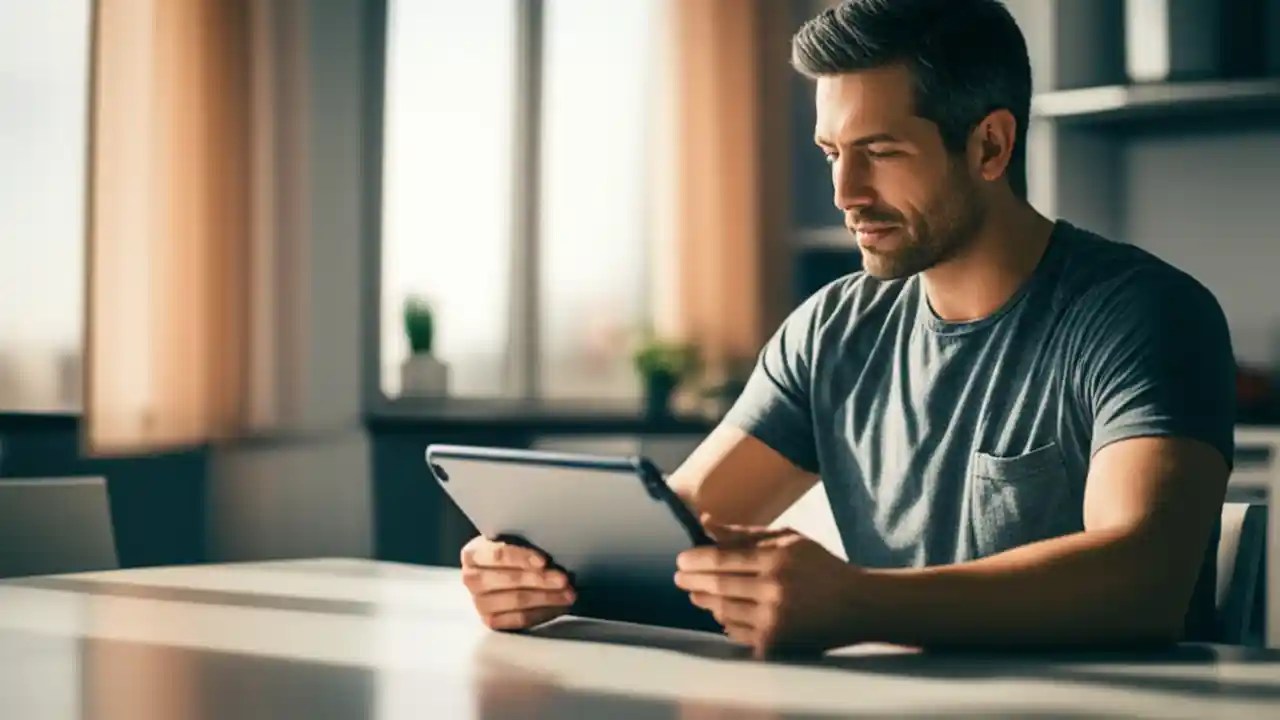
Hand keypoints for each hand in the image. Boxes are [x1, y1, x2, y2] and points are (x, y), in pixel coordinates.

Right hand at [460, 536, 575, 630]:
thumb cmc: (511, 550)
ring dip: (547, 598)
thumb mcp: (512, 538)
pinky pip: (520, 619)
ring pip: (517, 601)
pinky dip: (543, 612)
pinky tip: (559, 606)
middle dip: (541, 580)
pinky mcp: (491, 621)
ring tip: (568, 594)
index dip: (522, 558)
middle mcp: (471, 579)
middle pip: (509, 580)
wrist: (500, 570)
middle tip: (564, 579)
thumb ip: (524, 540)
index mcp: (472, 554)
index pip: (498, 555)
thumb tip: (553, 544)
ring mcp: (479, 603)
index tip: (544, 561)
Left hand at [675, 516, 860, 657]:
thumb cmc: (821, 566)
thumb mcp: (788, 539)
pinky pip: (737, 633)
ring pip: (724, 611)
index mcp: (775, 560)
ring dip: (705, 602)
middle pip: (717, 586)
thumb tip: (706, 523)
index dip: (696, 560)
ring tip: (696, 594)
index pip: (722, 559)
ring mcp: (773, 621)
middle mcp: (772, 590)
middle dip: (692, 581)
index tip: (681, 560)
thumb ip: (745, 532)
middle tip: (679, 578)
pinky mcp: (775, 644)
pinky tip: (720, 614)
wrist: (858, 606)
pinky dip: (725, 622)